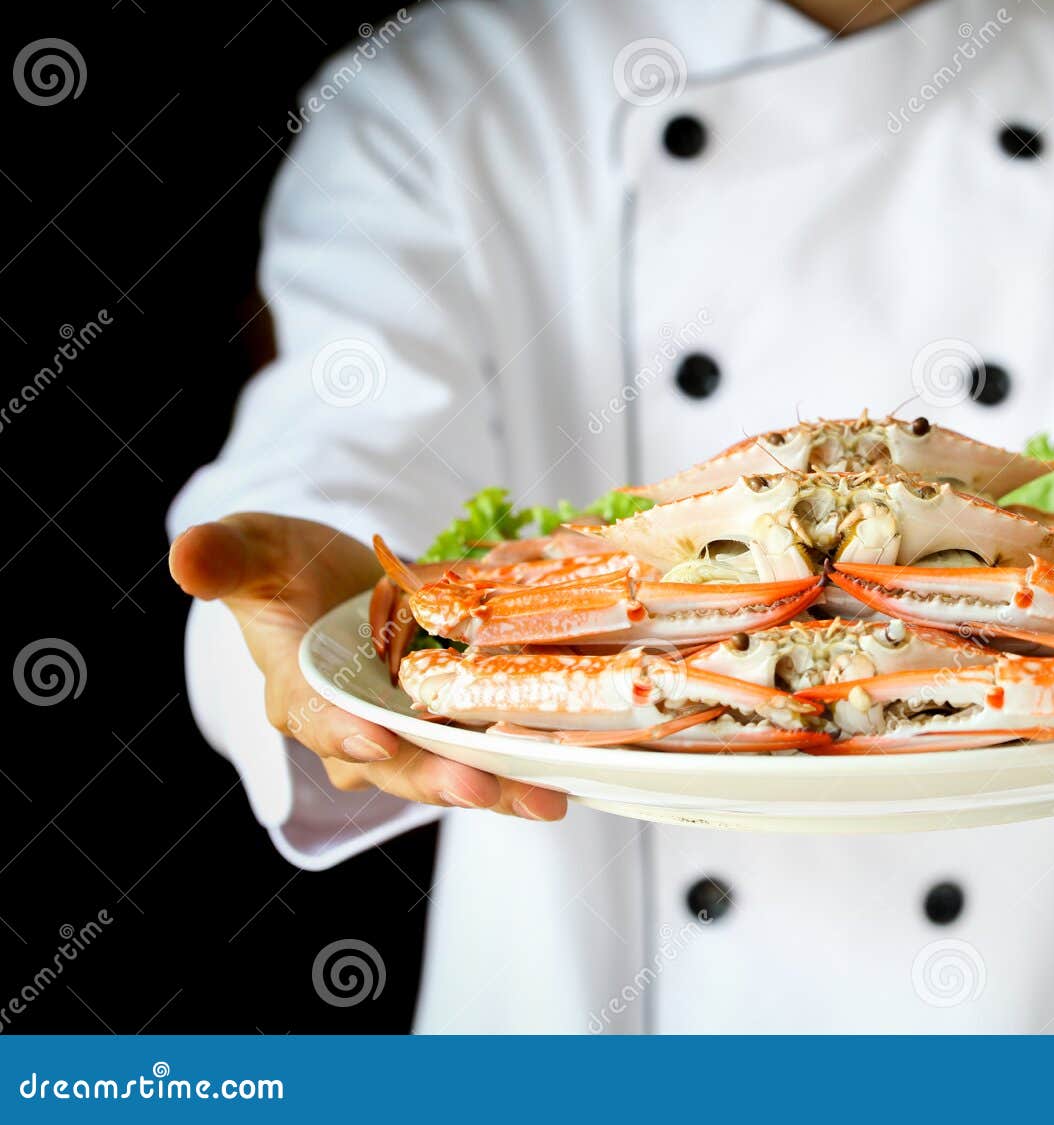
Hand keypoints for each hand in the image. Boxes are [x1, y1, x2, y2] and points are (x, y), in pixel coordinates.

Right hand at [168, 513, 566, 821]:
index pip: (311, 717)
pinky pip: (489, 745)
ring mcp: (408, 728)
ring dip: (496, 785)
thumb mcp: (255, 549)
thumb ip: (226, 557)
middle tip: (478, 785)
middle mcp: (354, 723)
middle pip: (393, 763)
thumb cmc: (285, 567)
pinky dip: (528, 757)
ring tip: (545, 798)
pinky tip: (571, 770)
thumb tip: (187, 555)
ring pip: (448, 767)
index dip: (339, 732)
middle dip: (435, 777)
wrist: (336, 578)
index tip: (372, 741)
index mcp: (296, 689)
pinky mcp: (453, 720)